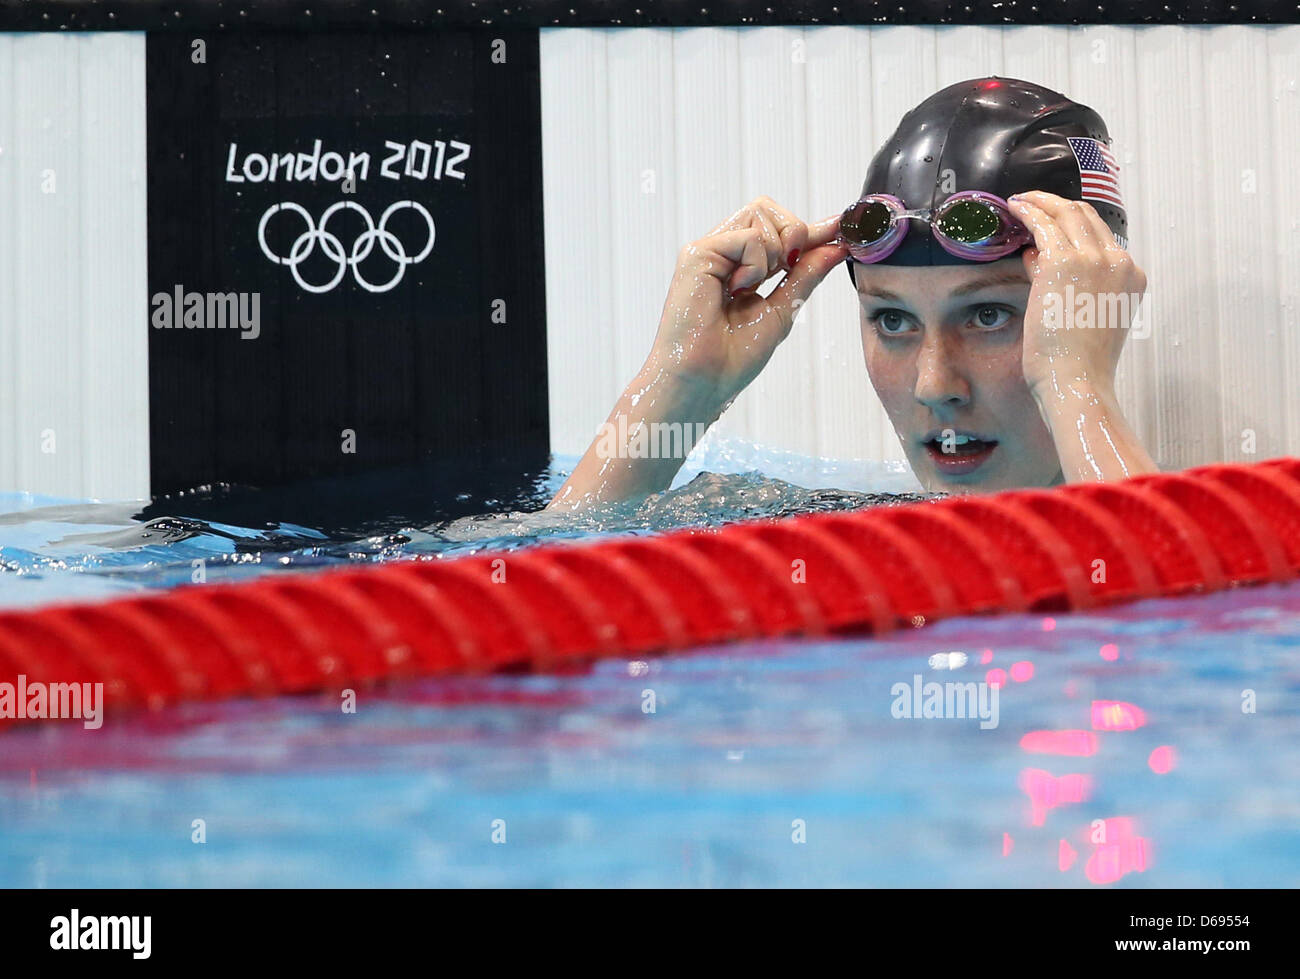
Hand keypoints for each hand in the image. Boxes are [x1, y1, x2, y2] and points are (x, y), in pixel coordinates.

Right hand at [647, 196, 847, 407]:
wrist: (704, 382)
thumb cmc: (732, 359)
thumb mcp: (782, 310)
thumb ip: (805, 275)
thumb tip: (835, 247)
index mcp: (738, 267)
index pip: (776, 230)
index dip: (809, 229)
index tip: (839, 228)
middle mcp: (722, 254)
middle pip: (767, 209)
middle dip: (793, 233)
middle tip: (787, 269)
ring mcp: (709, 251)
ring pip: (760, 213)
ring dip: (774, 251)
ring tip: (752, 287)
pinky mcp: (697, 254)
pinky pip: (749, 237)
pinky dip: (756, 264)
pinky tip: (738, 289)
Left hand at [1007, 191, 1156, 482]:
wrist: (1077, 380)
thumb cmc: (1076, 361)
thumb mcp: (1084, 316)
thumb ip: (1067, 284)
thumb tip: (1038, 257)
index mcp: (1132, 276)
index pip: (1102, 237)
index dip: (1074, 224)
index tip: (1052, 220)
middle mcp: (1119, 261)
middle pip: (1087, 217)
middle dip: (1057, 205)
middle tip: (1032, 202)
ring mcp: (1095, 259)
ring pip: (1067, 213)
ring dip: (1040, 202)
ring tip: (1020, 201)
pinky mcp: (1064, 262)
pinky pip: (1044, 223)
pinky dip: (1029, 211)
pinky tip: (1014, 206)